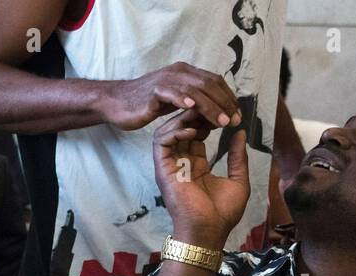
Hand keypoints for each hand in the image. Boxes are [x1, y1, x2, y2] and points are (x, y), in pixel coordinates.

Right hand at [107, 62, 240, 131]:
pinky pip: (172, 94)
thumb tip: (212, 108)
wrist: (117, 102)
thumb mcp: (173, 99)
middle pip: (210, 84)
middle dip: (225, 103)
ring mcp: (166, 81)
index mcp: (186, 73)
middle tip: (236, 120)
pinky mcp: (154, 92)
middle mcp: (179, 72)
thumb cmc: (144, 103)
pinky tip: (193, 108)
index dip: (229, 98)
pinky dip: (184, 99)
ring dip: (211, 106)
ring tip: (222, 122)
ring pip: (196, 90)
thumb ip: (191, 100)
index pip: (215, 82)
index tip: (238, 115)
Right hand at [153, 110, 250, 249]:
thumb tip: (241, 133)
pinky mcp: (163, 170)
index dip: (207, 120)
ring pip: (168, 131)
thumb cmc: (222, 214)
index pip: (196, 134)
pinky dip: (174, 130)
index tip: (222, 113)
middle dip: (195, 114)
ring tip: (200, 114)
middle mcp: (181, 164)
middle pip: (182, 129)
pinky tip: (192, 130)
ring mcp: (171, 166)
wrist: (208, 231)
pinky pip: (161, 142)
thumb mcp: (238, 180)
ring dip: (183, 119)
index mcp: (196, 166)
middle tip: (211, 106)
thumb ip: (237, 157)